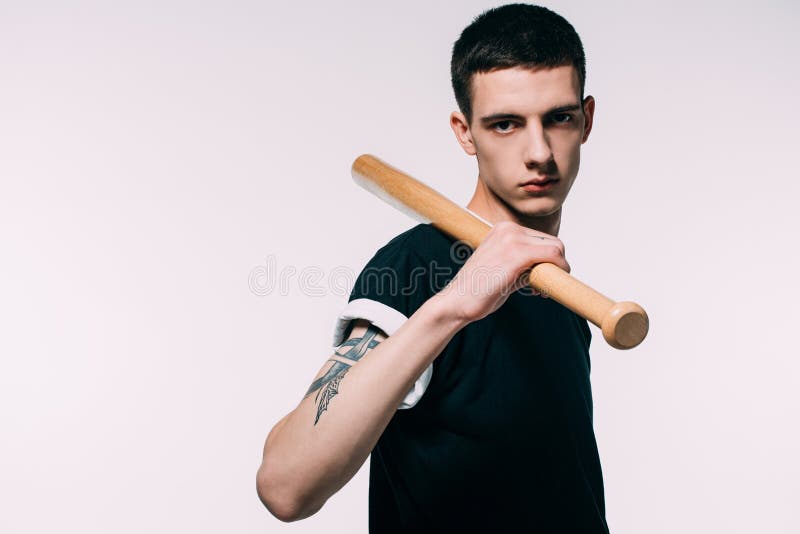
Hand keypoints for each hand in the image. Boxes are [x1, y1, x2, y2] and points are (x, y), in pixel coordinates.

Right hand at [435, 221, 568, 323]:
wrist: (456, 302)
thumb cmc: (478, 289)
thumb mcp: (502, 266)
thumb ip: (523, 261)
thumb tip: (550, 265)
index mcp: (503, 229)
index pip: (542, 239)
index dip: (548, 260)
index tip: (540, 278)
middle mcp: (508, 228)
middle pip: (553, 243)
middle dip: (555, 265)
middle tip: (542, 287)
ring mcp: (512, 239)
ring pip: (557, 249)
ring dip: (556, 271)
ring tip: (539, 291)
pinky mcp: (517, 254)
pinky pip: (553, 257)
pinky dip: (557, 272)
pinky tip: (542, 292)